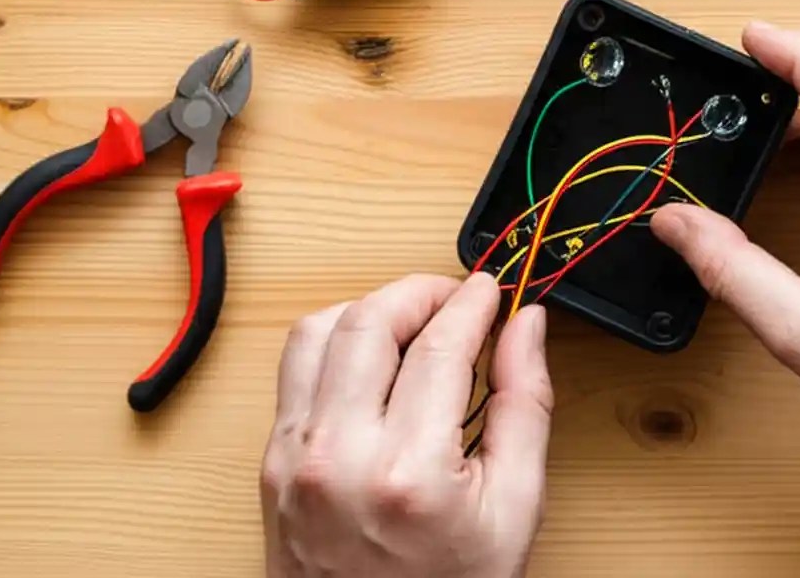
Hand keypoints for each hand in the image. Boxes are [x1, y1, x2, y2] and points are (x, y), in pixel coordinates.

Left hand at [260, 274, 551, 577]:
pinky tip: (372, 356)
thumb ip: (525, 406)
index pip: (441, 346)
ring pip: (320, 330)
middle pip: (372, 321)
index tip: (495, 288)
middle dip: (421, 291)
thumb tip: (526, 326)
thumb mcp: (515, 510)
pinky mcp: (273, 461)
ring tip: (414, 321)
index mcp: (409, 473)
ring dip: (372, 308)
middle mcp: (340, 457)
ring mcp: (296, 457)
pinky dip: (335, 340)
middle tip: (458, 298)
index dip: (473, 303)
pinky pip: (295, 368)